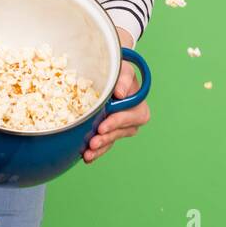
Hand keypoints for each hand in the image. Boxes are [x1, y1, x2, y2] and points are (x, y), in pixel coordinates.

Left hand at [84, 28, 148, 163]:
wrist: (111, 75)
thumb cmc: (119, 71)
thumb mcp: (124, 69)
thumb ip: (124, 79)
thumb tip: (120, 92)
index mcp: (139, 106)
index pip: (131, 117)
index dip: (117, 123)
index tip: (102, 126)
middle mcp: (132, 120)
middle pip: (120, 132)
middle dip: (106, 138)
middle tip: (93, 143)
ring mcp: (120, 128)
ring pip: (112, 140)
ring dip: (100, 148)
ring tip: (88, 154)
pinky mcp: (109, 132)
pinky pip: (105, 144)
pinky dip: (96, 151)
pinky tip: (87, 156)